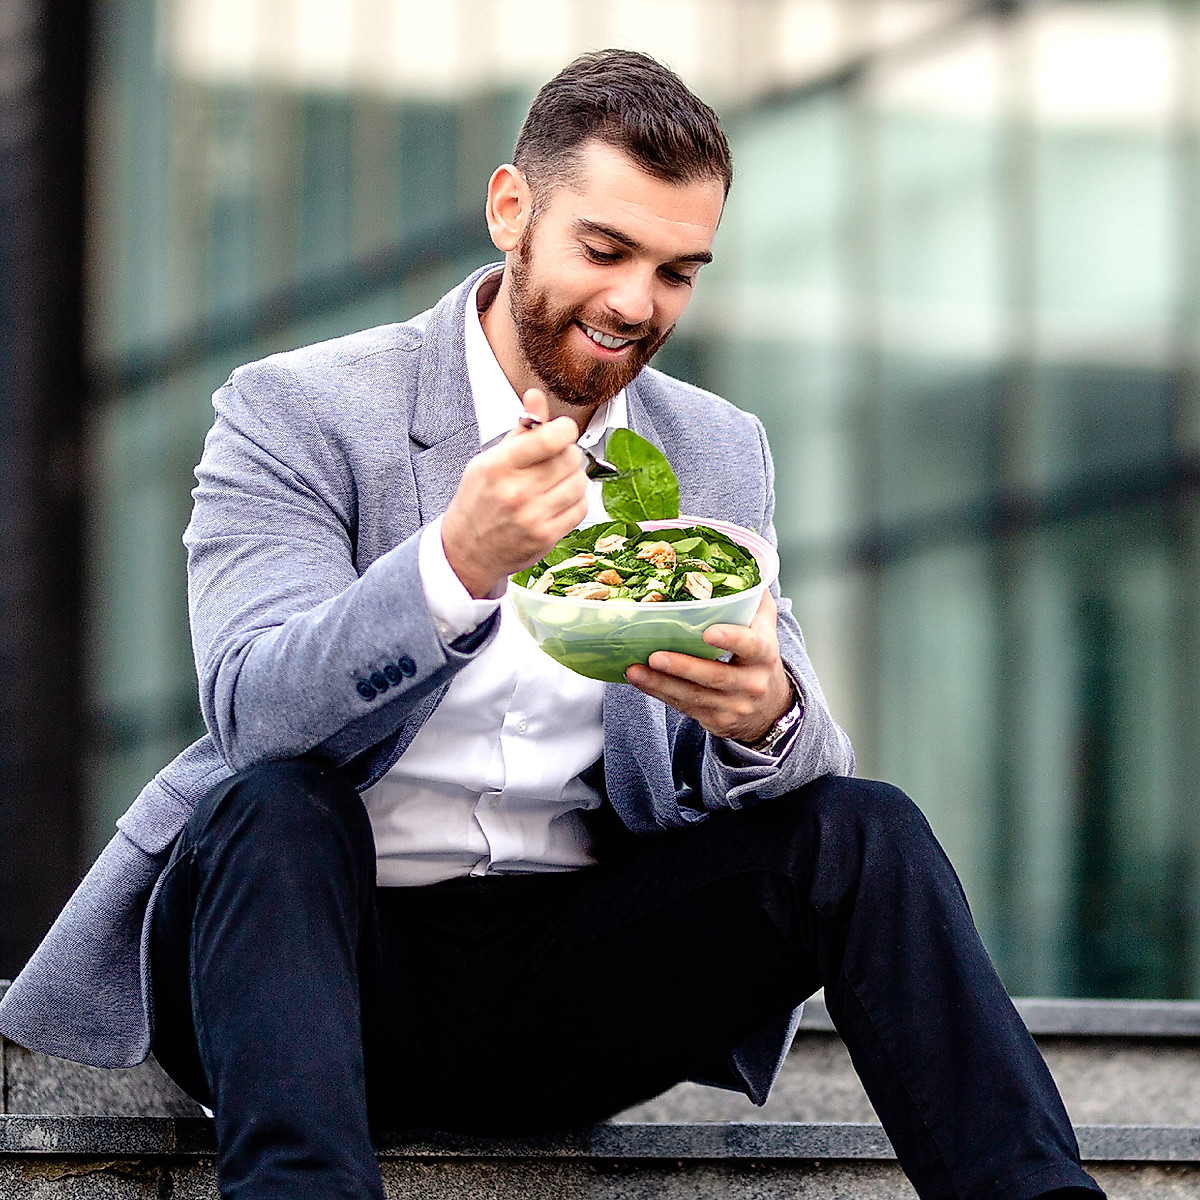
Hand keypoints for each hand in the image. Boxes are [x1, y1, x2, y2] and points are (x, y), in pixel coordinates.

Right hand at [441, 388, 588, 597]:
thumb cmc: (479, 502)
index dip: (565, 429)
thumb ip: (520, 430)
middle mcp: (515, 492)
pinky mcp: (546, 537)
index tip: (563, 431)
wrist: (466, 551)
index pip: (549, 438)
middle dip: (569, 453)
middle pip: (570, 458)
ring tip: (558, 480)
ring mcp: (532, 517)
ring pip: (580, 483)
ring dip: (574, 478)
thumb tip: (536, 396)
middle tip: (558, 458)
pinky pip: (581, 508)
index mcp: (498, 466)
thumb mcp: (489, 460)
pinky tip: (559, 500)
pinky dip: (575, 501)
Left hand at [624, 590, 793, 742]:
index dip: (732, 639)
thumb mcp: (764, 627)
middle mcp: (751, 682)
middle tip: (654, 656)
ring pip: (693, 695)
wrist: (769, 707)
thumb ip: (752, 598)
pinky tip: (639, 680)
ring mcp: (733, 705)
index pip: (751, 645)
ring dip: (660, 684)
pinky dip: (659, 693)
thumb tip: (736, 561)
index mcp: (764, 653)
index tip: (708, 632)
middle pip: (715, 676)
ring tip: (634, 670)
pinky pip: (684, 706)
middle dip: (683, 666)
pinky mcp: (716, 720)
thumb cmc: (758, 656)